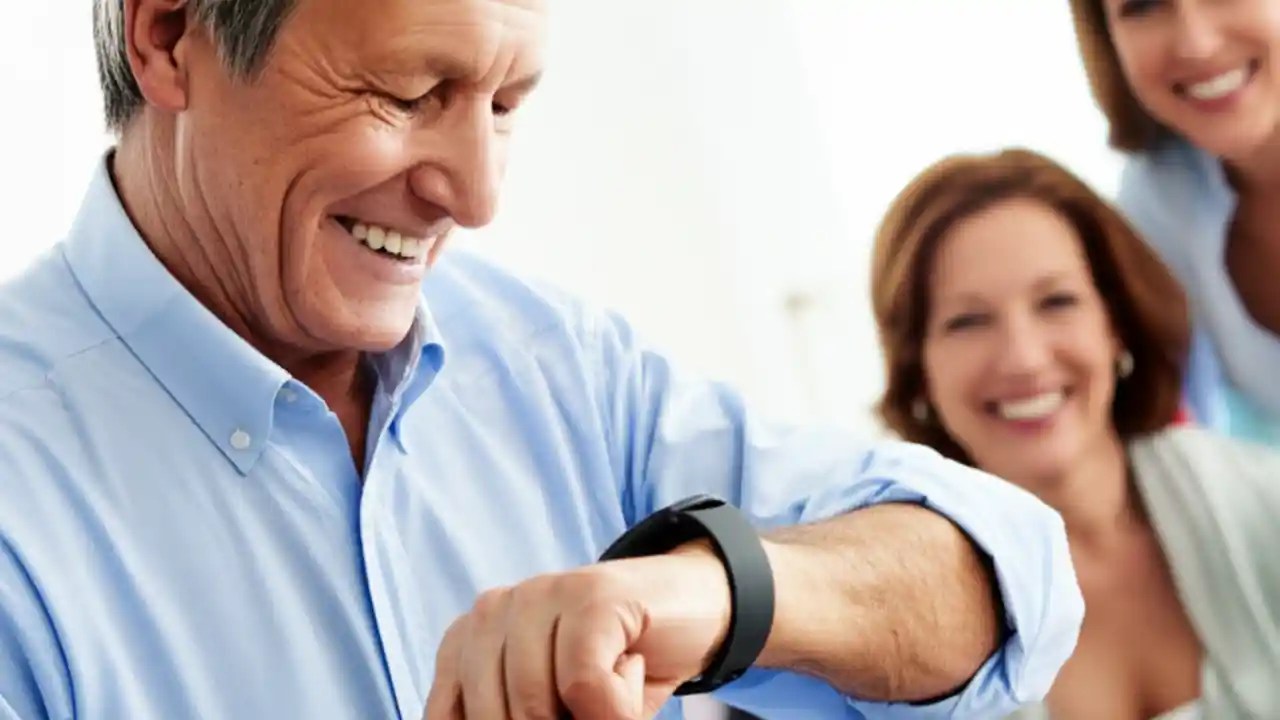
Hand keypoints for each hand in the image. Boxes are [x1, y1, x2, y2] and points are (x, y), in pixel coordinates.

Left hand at [422, 542, 731, 719]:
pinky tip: (633, 670)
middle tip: (595, 705)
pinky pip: (583, 685)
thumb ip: (516, 718)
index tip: (559, 718)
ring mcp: (537, 595)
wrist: (691, 605)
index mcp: (465, 643)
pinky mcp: (588, 595)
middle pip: (494, 719)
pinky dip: (616, 707)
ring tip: (617, 681)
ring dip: (594, 719)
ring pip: (535, 708)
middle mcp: (489, 612)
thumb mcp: (554, 708)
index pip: (448, 719)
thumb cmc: (616, 670)